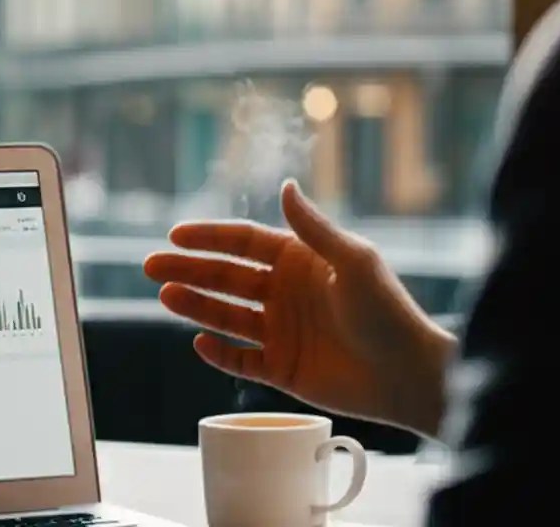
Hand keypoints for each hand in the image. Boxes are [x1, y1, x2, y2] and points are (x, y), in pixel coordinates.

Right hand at [144, 180, 455, 437]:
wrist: (409, 374)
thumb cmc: (388, 311)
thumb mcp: (352, 261)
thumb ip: (313, 227)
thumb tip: (286, 184)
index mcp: (299, 261)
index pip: (244, 244)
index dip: (209, 238)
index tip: (175, 235)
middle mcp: (284, 293)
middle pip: (225, 277)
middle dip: (188, 269)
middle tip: (150, 266)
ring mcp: (281, 331)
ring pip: (226, 316)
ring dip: (195, 305)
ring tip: (166, 295)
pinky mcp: (282, 368)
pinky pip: (240, 360)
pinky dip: (219, 353)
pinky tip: (199, 342)